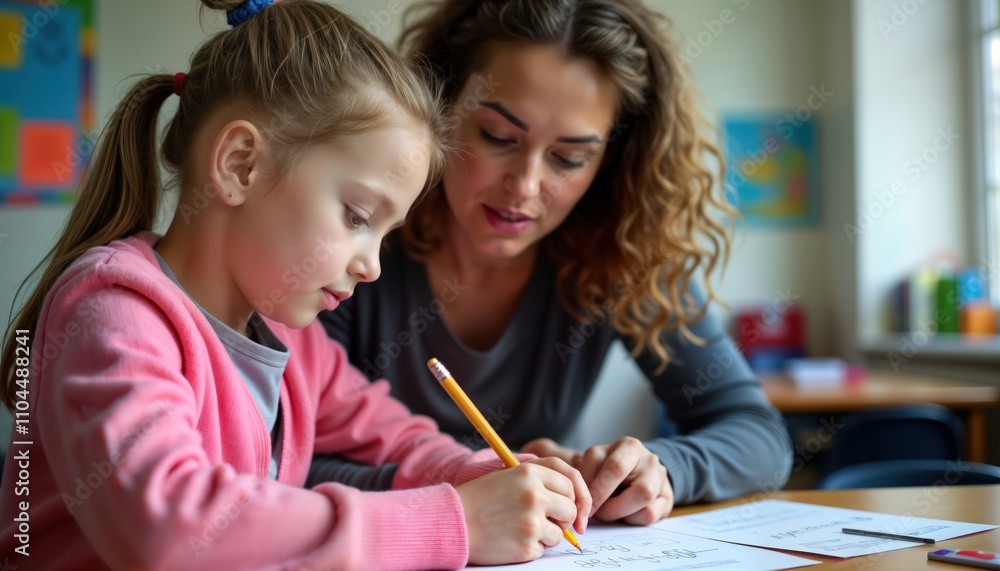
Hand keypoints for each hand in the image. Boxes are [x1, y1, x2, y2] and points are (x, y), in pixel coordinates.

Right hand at [455, 458, 589, 564]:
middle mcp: (535, 495)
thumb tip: (575, 501)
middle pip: (571, 508)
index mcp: (531, 472)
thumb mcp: (510, 475)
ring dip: (546, 534)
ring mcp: (532, 522)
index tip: (575, 507)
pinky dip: (531, 547)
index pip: (571, 481)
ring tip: (521, 528)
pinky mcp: (527, 545)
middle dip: (564, 517)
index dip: (576, 495)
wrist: (453, 521)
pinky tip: (512, 539)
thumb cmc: (480, 498)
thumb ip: (541, 480)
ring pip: (560, 533)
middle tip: (548, 520)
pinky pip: (543, 549)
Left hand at [523, 436, 673, 524]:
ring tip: (606, 514)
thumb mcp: (594, 461)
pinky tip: (624, 516)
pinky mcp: (668, 498)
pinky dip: (633, 519)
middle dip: (599, 497)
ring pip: (640, 494)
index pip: (598, 459)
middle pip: (619, 473)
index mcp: (625, 445)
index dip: (583, 482)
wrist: (648, 480)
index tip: (573, 498)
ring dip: (617, 509)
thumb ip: (566, 457)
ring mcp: (659, 477)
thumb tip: (533, 446)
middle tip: (588, 512)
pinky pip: (650, 513)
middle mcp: (645, 457)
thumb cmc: (612, 473)